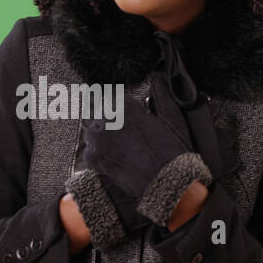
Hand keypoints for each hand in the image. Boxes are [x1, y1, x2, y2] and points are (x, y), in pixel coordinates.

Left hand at [82, 90, 212, 229]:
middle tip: (124, 136)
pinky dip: (97, 156)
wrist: (168, 184)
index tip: (121, 113)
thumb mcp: (172, 119)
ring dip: (101, 138)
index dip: (117, 106)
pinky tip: (110, 160)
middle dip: (109, 123)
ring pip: (92, 133)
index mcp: (126, 107)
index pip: (112, 98)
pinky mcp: (96, 161)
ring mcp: (100, 141)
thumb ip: (162, 96)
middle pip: (100, 116)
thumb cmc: (173, 151)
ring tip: (117, 148)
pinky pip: (89, 154)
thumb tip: (158, 78)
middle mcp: (108, 121)